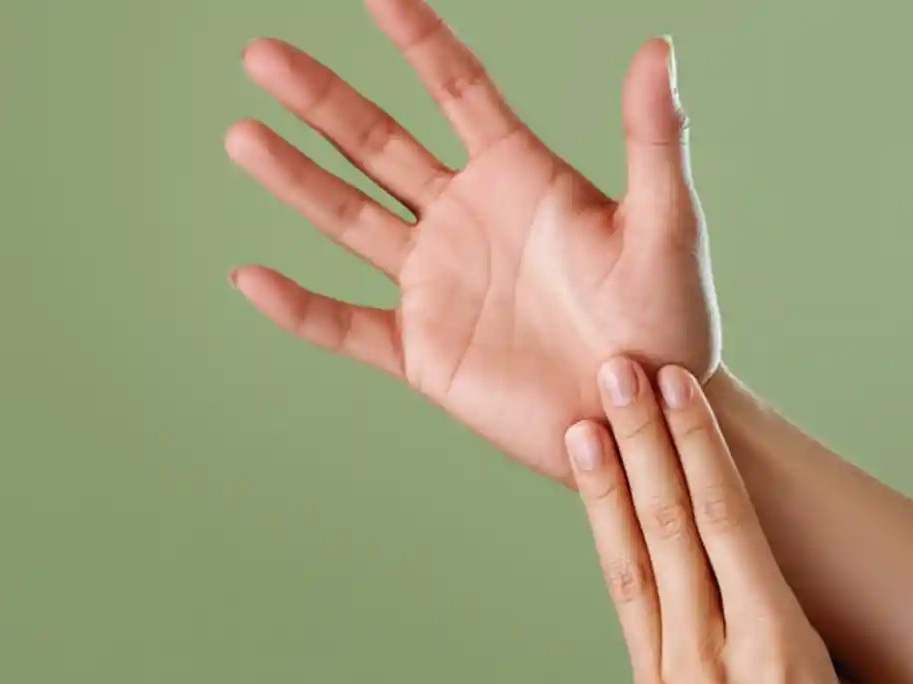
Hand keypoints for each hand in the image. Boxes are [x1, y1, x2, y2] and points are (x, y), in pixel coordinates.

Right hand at [226, 0, 719, 479]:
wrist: (647, 416)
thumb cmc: (670, 319)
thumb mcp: (667, 225)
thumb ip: (653, 139)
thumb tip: (659, 46)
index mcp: (520, 176)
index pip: (457, 89)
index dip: (417, 39)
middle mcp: (467, 219)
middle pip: (379, 144)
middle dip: (322, 100)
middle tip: (263, 54)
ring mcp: (438, 284)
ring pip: (350, 220)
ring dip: (297, 179)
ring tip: (242, 134)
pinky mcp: (424, 351)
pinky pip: (346, 325)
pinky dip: (299, 307)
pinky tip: (249, 276)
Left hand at [564, 358, 874, 683]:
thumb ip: (793, 627)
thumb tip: (764, 571)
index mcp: (777, 647)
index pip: (726, 521)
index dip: (695, 447)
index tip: (676, 386)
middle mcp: (713, 658)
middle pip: (670, 527)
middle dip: (642, 443)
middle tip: (616, 372)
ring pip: (632, 567)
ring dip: (607, 491)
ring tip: (585, 427)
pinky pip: (631, 614)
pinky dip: (614, 553)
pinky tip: (604, 512)